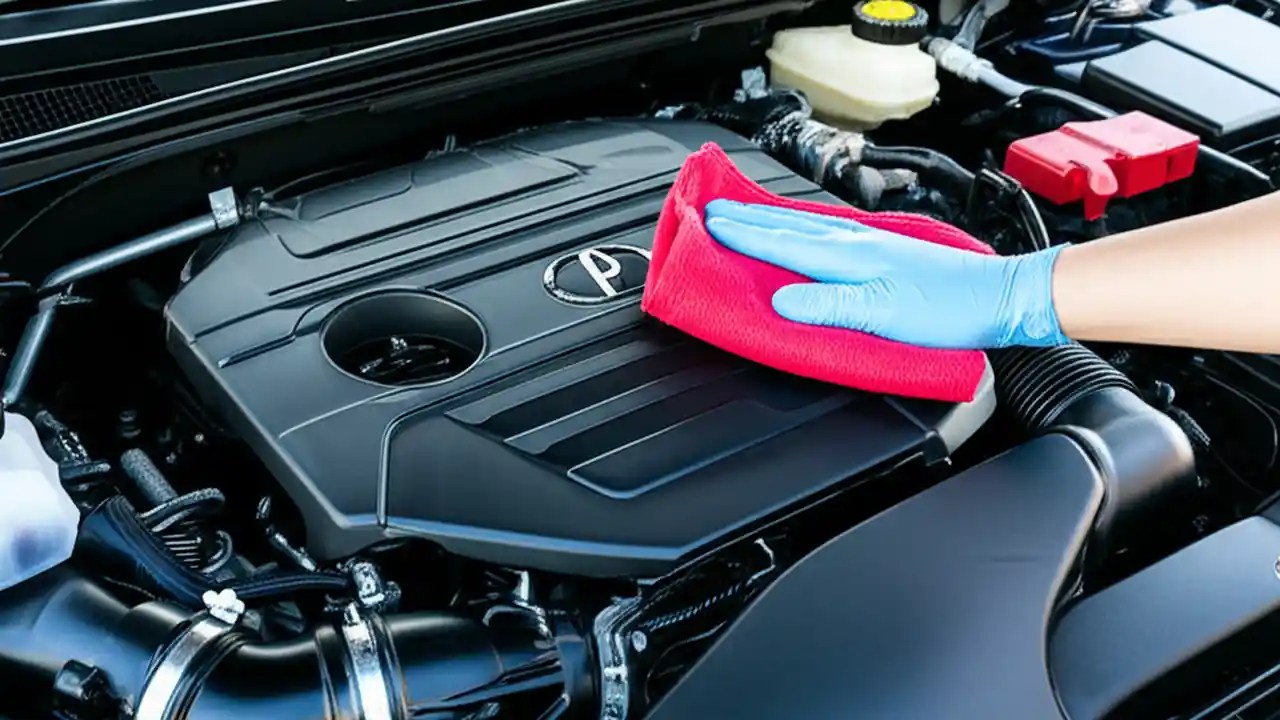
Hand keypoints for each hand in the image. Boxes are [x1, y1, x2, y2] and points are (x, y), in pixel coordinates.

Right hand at [703, 200, 1069, 348]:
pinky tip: (796, 231)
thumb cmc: (946, 310)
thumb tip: (778, 301)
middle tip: (710, 209)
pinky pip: (823, 234)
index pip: (781, 243)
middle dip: (747, 218)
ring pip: (803, 226)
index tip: (707, 224)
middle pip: (787, 226)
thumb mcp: (882, 316)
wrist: (998, 297)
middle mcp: (854, 242)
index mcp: (848, 256)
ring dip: (768, 219)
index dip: (742, 235)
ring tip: (740, 212)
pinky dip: (797, 229)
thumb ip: (829, 306)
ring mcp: (868, 243)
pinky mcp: (881, 251)